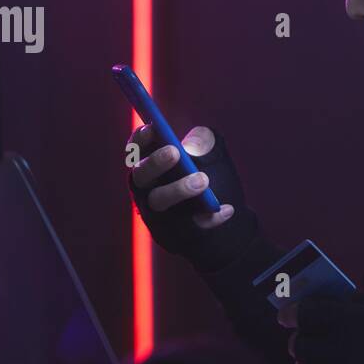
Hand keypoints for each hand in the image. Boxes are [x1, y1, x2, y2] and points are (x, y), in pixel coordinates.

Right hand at [125, 123, 257, 270]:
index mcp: (151, 165)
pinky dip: (209, 218)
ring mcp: (159, 214)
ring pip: (158, 201)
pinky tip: (227, 209)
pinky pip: (189, 226)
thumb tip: (192, 146)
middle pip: (141, 175)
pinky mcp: (175, 235)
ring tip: (203, 180)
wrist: (227, 214)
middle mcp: (147, 189)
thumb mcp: (212, 153)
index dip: (140, 139)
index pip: (136, 150)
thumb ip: (204, 141)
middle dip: (156, 162)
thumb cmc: (212, 175)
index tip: (152, 128)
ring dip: (178, 189)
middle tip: (175, 152)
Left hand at [277, 292, 363, 363]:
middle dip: (299, 339)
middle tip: (304, 337)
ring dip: (306, 361)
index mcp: (347, 319)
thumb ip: (338, 301)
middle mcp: (341, 348)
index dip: (290, 314)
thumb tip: (304, 299)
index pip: (301, 314)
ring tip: (319, 356)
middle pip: (298, 345)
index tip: (288, 316)